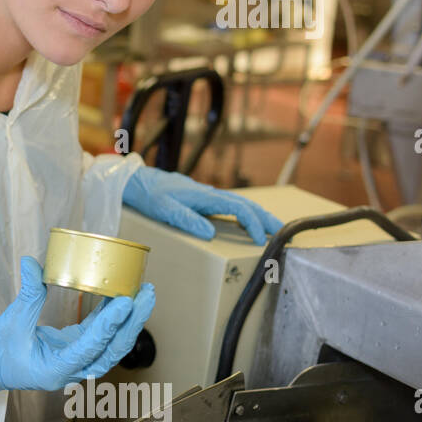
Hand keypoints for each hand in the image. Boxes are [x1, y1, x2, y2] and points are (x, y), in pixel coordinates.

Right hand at [0, 257, 154, 397]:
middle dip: (133, 321)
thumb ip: (27, 294)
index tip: (126, 302)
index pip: (90, 346)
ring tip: (142, 294)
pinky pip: (100, 337)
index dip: (110, 324)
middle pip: (113, 349)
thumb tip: (32, 262)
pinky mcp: (75, 352)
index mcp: (56, 369)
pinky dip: (111, 318)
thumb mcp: (11, 322)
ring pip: (111, 345)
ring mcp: (76, 363)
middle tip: (147, 293)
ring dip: (128, 321)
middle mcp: (72, 370)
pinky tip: (120, 298)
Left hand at [123, 167, 281, 244]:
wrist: (138, 182)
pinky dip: (244, 213)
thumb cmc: (150, 195)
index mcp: (205, 196)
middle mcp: (210, 194)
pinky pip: (230, 206)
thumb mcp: (165, 209)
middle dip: (265, 218)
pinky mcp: (202, 199)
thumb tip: (209, 233)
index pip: (239, 209)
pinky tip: (245, 223)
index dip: (253, 224)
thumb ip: (186, 219)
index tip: (260, 240)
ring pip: (239, 204)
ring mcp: (207, 196)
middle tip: (283, 232)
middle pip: (246, 204)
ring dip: (257, 215)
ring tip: (272, 228)